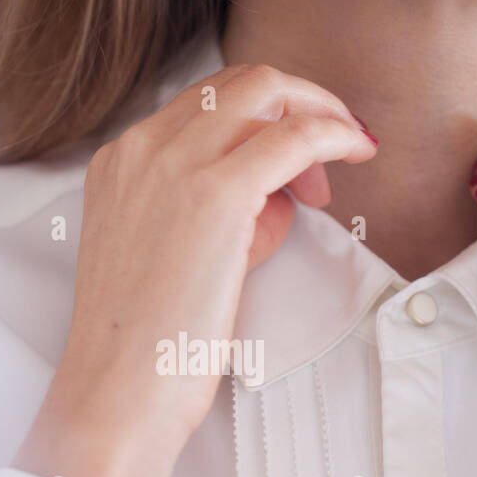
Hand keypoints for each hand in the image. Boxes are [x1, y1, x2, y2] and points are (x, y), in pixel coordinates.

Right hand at [14, 65, 377, 476]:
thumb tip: (278, 193)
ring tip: (344, 165)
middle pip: (238, 83)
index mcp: (119, 162)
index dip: (263, 121)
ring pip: (267, 91)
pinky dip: (335, 133)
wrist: (116, 393)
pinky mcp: (216, 195)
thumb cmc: (144, 346)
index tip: (296, 164)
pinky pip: (296, 134)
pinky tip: (360, 152)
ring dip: (318, 116)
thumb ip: (216, 213)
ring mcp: (175, 165)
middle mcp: (140, 149)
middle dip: (297, 106)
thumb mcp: (167, 258)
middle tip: (331, 155)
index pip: (205, 103)